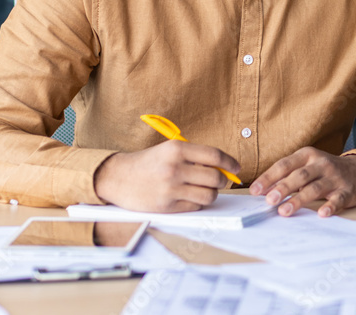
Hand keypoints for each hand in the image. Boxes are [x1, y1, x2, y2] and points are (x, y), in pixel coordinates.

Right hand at [94, 140, 239, 212]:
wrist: (118, 177)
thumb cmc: (149, 163)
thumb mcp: (170, 150)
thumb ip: (196, 156)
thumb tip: (225, 168)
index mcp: (177, 149)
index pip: (214, 156)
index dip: (230, 162)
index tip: (236, 167)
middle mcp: (174, 168)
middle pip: (215, 177)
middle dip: (222, 180)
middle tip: (220, 181)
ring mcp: (170, 188)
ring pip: (208, 195)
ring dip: (212, 194)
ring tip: (205, 190)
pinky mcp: (167, 206)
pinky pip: (195, 207)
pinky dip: (198, 203)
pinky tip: (191, 198)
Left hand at [249, 148, 355, 216]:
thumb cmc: (326, 170)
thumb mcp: (308, 165)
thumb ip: (288, 175)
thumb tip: (262, 190)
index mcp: (307, 155)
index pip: (284, 165)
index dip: (269, 177)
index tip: (254, 191)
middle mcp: (321, 164)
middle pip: (299, 176)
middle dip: (282, 188)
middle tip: (269, 201)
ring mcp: (335, 177)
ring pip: (315, 188)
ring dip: (299, 199)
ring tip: (284, 211)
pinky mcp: (348, 191)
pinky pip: (338, 199)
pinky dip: (330, 206)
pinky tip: (322, 213)